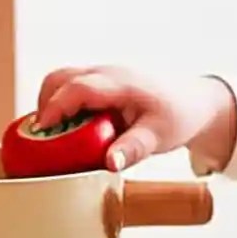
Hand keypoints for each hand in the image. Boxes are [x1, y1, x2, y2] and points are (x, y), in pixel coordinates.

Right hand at [33, 66, 236, 171]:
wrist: (195, 102)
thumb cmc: (179, 116)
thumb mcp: (158, 137)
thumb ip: (133, 149)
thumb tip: (110, 163)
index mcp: (120, 83)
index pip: (77, 87)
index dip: (54, 107)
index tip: (41, 130)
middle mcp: (107, 74)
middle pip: (60, 77)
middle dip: (44, 104)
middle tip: (42, 137)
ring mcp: (102, 76)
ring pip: (62, 81)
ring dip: (52, 105)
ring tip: (56, 138)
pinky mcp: (101, 84)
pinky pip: (72, 89)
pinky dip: (63, 107)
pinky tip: (72, 132)